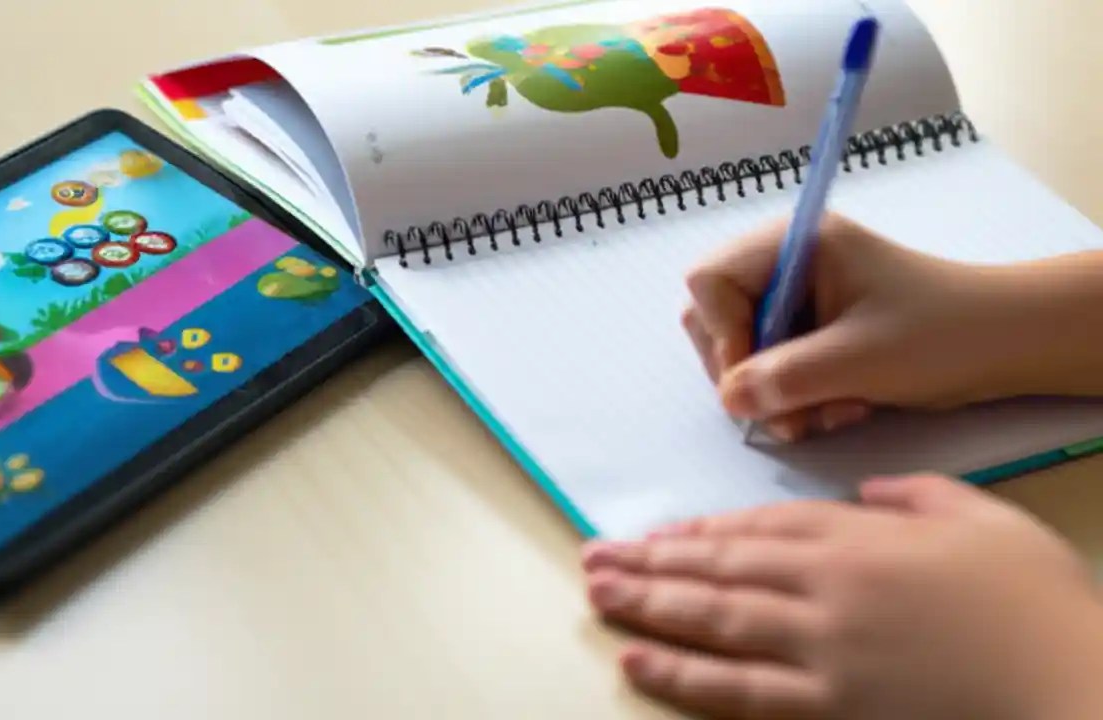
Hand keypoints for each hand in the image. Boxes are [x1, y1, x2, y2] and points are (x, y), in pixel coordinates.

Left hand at [582, 475, 1102, 719]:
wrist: (1073, 687)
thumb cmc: (1036, 604)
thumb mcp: (982, 520)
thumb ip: (915, 496)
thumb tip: (868, 493)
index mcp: (859, 539)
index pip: (758, 528)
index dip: (699, 532)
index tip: (657, 534)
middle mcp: (826, 587)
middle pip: (720, 568)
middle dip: (651, 562)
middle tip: (595, 556)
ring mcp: (822, 649)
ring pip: (715, 619)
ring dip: (648, 604)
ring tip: (598, 593)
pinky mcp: (829, 706)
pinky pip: (740, 690)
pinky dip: (683, 673)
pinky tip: (638, 658)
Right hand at [681, 213, 1044, 441]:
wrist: (1008, 344)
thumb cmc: (942, 334)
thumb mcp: (859, 359)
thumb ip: (786, 378)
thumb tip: (729, 400)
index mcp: (794, 244)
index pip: (709, 282)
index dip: (722, 334)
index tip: (758, 380)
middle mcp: (786, 263)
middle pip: (716, 321)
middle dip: (750, 375)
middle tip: (792, 412)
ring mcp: (797, 297)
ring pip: (743, 352)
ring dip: (778, 395)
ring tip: (829, 413)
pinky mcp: (812, 329)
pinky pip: (773, 369)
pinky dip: (798, 398)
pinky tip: (840, 407)